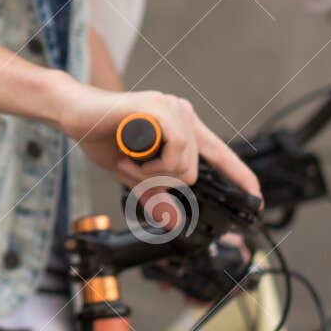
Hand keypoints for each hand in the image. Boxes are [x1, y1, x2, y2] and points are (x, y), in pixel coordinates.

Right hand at [52, 80, 260, 225]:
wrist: (73, 113)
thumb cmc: (101, 136)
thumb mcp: (131, 174)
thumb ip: (154, 193)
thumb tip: (173, 221)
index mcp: (181, 128)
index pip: (218, 154)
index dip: (239, 175)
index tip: (256, 197)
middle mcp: (182, 115)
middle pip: (194, 171)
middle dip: (160, 182)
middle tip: (131, 173)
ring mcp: (171, 108)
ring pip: (184, 165)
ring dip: (151, 175)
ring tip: (127, 164)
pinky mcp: (158, 108)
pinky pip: (173, 151)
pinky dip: (150, 165)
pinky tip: (130, 159)